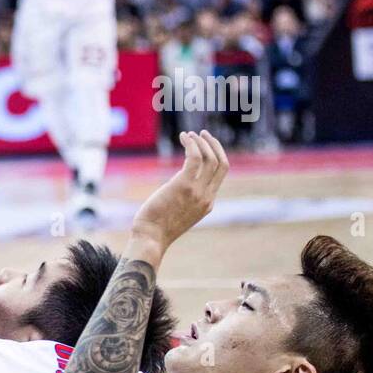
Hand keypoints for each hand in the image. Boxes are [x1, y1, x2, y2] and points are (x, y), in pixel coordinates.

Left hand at [131, 130, 227, 252]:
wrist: (150, 238)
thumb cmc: (157, 228)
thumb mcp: (179, 215)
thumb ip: (185, 202)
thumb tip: (178, 188)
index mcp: (207, 204)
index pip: (220, 174)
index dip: (216, 156)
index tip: (205, 145)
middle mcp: (206, 196)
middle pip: (222, 164)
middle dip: (214, 145)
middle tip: (201, 134)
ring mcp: (197, 191)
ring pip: (210, 158)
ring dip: (201, 142)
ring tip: (189, 135)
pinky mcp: (183, 185)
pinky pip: (194, 157)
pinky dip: (191, 144)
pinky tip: (183, 137)